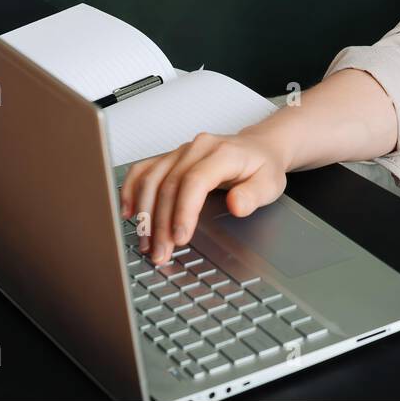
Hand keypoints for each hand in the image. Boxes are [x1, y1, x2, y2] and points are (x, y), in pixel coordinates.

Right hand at [119, 130, 288, 263]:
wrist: (258, 148)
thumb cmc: (263, 167)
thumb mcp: (271, 184)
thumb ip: (254, 196)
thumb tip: (236, 205)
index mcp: (223, 153)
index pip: (194, 181)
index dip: (183, 211)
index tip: (179, 238)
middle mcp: (197, 148)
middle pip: (169, 184)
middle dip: (161, 223)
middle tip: (160, 253)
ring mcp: (181, 151)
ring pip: (151, 179)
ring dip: (144, 214)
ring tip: (147, 244)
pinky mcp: (170, 158)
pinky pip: (143, 170)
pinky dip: (131, 191)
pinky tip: (128, 213)